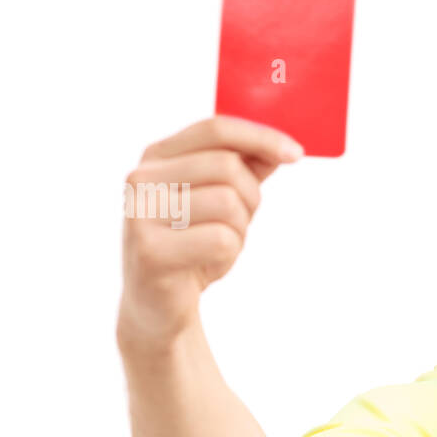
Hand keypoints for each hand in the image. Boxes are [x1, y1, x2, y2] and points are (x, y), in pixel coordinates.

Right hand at [118, 115, 302, 351]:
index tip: (296, 154)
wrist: (158, 308)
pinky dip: (230, 255)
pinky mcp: (151, 251)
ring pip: (229, 202)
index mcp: (157, 158)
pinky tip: (208, 265)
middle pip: (228, 166)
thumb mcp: (219, 201)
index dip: (261, 136)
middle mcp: (142, 179)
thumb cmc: (193, 248)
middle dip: (252, 198)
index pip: (215, 128)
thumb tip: (280, 146)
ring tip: (218, 246)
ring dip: (240, 230)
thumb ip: (244, 169)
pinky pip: (222, 239)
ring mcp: (140, 214)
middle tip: (239, 225)